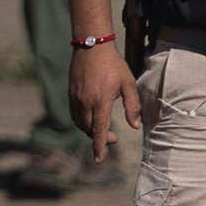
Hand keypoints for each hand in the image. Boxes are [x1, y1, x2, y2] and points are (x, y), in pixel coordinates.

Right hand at [69, 39, 140, 163]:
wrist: (92, 46)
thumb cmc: (113, 64)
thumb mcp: (128, 83)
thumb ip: (133, 106)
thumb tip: (135, 126)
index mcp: (101, 101)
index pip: (99, 129)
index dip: (100, 146)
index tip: (98, 159)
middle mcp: (85, 102)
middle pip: (89, 129)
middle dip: (99, 138)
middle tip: (114, 137)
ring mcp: (76, 98)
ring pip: (80, 123)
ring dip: (90, 131)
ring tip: (102, 129)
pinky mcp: (71, 94)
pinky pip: (74, 114)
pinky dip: (82, 122)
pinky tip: (91, 119)